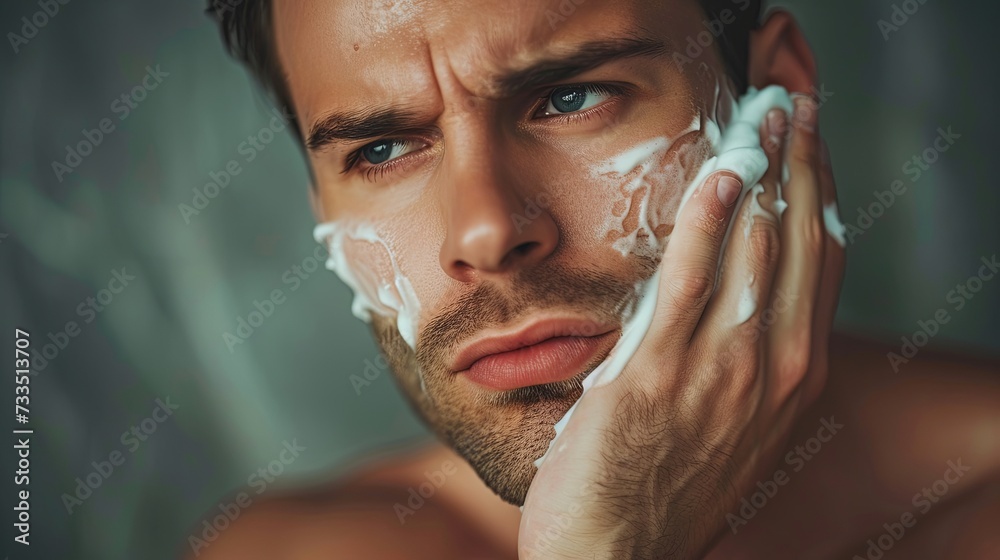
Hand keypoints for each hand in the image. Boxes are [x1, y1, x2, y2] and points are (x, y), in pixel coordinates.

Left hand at [518, 94, 845, 558]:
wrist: (615, 558)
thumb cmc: (662, 487)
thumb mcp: (719, 417)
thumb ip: (729, 352)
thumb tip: (716, 284)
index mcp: (789, 378)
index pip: (820, 264)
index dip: (821, 194)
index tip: (810, 144)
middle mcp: (772, 370)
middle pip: (803, 243)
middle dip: (803, 163)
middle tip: (793, 103)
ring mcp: (721, 372)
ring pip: (758, 250)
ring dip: (767, 170)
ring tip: (765, 114)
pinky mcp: (659, 375)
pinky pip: (691, 281)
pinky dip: (710, 220)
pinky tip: (719, 174)